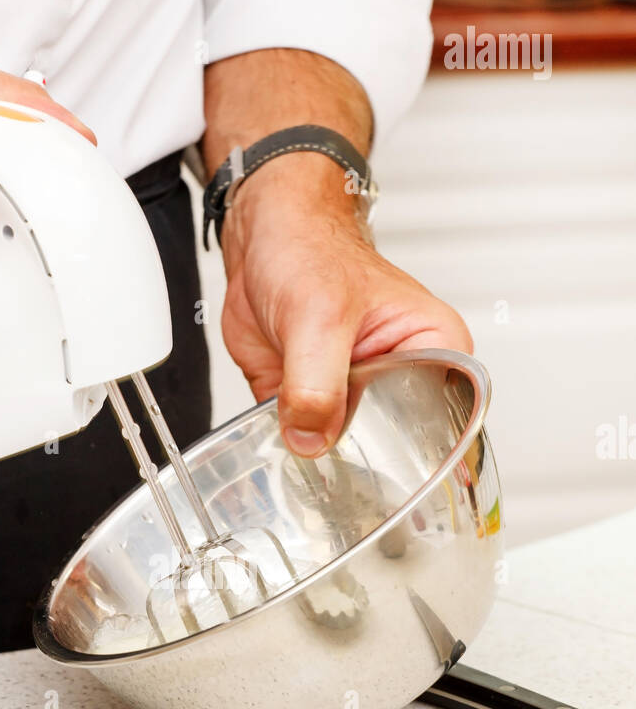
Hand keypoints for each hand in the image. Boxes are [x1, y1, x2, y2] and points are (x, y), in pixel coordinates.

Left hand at [220, 153, 471, 456]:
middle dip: (361, 458)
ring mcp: (356, 393)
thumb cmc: (311, 250)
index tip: (388, 470)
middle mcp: (401, 375)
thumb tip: (311, 437)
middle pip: (394, 443)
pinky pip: (306, 443)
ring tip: (307, 451)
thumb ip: (318, 384)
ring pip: (346, 449)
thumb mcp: (320, 317)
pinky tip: (283, 444)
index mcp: (435, 348)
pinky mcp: (315, 404)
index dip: (416, 452)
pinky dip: (291, 448)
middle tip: (341, 468)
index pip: (446, 420)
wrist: (262, 239)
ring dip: (321, 456)